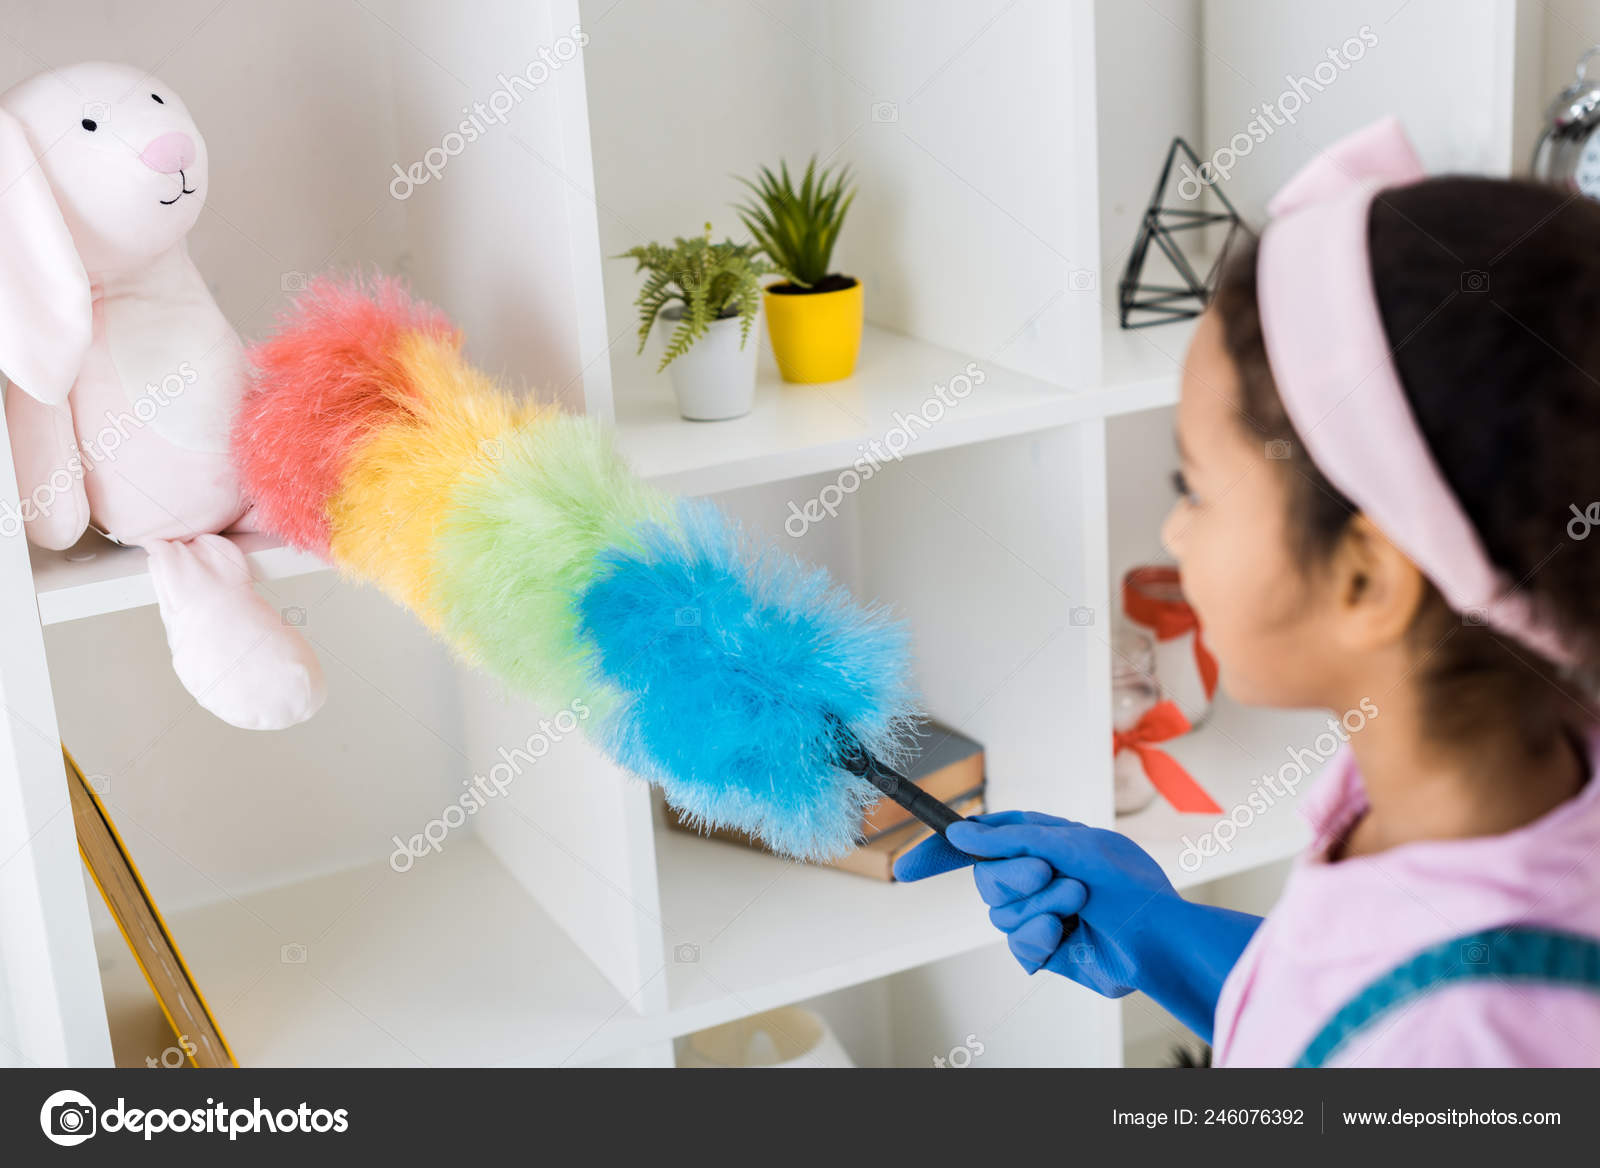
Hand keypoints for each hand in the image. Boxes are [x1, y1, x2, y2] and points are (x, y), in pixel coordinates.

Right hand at [896, 810, 1260, 1039]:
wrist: (1160, 942)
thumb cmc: (1127, 886)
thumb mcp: (1070, 845)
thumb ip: (1010, 839)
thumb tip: (960, 835)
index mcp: (1044, 839)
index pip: (981, 839)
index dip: (943, 851)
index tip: (906, 868)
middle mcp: (1038, 873)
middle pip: (985, 876)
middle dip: (1016, 877)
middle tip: (1052, 875)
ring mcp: (1040, 911)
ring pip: (999, 912)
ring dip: (1038, 906)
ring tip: (1078, 905)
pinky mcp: (1046, 947)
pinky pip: (1017, 943)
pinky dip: (1040, 936)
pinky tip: (1066, 936)